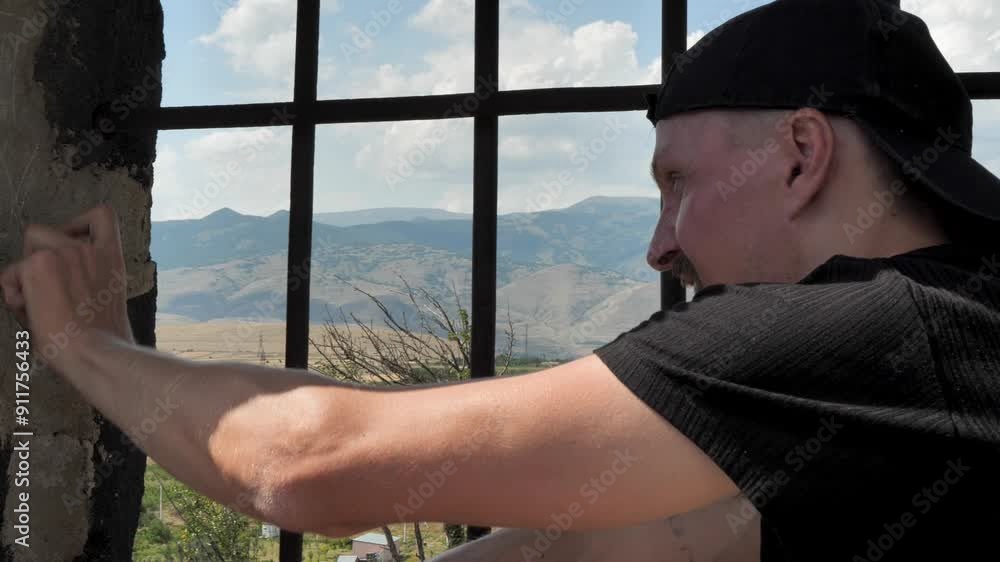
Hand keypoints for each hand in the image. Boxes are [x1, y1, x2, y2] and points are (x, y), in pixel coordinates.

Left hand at [0, 205, 133, 369]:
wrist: (94, 352)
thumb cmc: (101, 340)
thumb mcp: (106, 299)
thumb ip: (86, 278)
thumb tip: (50, 283)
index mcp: (111, 260)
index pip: (102, 216)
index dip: (79, 222)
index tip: (73, 240)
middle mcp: (88, 250)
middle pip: (46, 231)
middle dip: (37, 254)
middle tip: (43, 285)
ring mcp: (63, 254)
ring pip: (28, 243)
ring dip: (25, 269)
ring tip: (34, 298)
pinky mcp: (39, 265)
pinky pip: (11, 273)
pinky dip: (12, 291)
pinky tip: (25, 310)